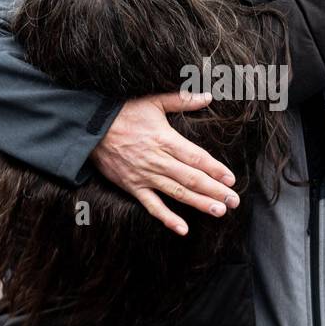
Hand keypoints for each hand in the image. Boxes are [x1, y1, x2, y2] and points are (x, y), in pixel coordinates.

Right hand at [90, 91, 240, 235]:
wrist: (90, 128)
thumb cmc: (124, 111)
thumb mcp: (153, 101)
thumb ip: (182, 100)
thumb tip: (208, 96)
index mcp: (165, 139)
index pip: (196, 157)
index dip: (215, 169)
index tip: (231, 179)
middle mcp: (158, 160)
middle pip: (191, 178)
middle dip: (215, 190)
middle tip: (234, 201)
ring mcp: (145, 175)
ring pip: (177, 193)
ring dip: (199, 203)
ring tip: (219, 211)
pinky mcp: (133, 187)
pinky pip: (152, 206)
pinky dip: (167, 218)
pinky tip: (183, 229)